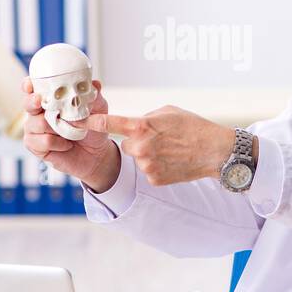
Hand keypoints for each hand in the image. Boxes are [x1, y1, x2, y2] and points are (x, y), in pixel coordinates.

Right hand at [21, 77, 118, 191]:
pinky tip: (66, 144)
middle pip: (28, 103)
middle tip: (39, 101)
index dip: (28, 85)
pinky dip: (58, 143)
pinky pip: (44, 140)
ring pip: (37, 123)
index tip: (30, 84)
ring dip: (56, 127)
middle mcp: (39, 112)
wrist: (95, 153)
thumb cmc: (92, 128)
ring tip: (70, 131)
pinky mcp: (35, 145)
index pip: (33, 88)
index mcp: (50, 99)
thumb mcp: (98, 109)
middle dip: (33, 101)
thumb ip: (94, 95)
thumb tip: (94, 83)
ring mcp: (34, 129)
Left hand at [84, 106, 236, 185]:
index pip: (108, 124)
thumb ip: (144, 118)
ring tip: (171, 150)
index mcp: (141, 126)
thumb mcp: (167, 112)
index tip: (76, 122)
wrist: (214, 151)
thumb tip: (133, 124)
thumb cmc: (193, 126)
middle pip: (127, 144)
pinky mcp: (154, 179)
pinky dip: (158, 167)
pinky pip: (148, 171)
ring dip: (149, 155)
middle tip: (160, 139)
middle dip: (138, 141)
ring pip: (138, 159)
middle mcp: (140, 147)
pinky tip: (173, 161)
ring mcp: (147, 165)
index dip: (90, 122)